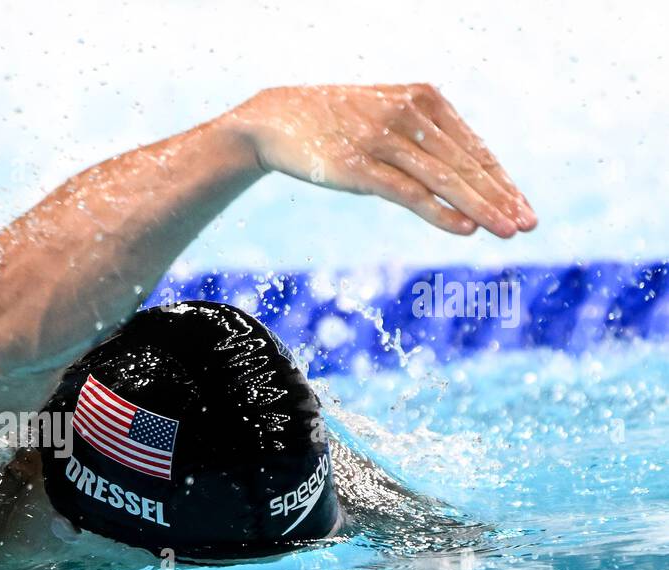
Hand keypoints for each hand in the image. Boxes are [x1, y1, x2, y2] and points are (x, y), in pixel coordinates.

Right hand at [230, 84, 535, 237]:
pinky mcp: (360, 167)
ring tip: (508, 232)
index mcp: (425, 99)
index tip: (524, 208)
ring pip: (445, 179)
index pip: (474, 148)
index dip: (502, 181)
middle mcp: (411, 114)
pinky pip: (409, 192)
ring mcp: (386, 140)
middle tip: (528, 225)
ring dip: (481, 208)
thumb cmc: (336, 121)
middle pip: (466, 165)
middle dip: (501, 198)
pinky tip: (465, 228)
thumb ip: (422, 135)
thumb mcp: (386, 116)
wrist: (279, 119)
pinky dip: (440, 211)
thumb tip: (458, 173)